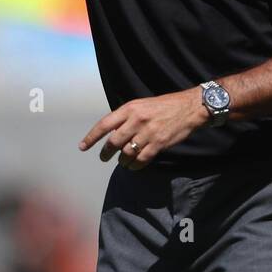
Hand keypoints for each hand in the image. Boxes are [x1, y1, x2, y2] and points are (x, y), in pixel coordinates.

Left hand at [79, 88, 209, 169]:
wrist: (188, 108)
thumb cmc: (162, 106)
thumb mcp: (141, 105)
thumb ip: (125, 117)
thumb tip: (110, 133)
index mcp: (130, 108)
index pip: (104, 124)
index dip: (91, 137)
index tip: (82, 147)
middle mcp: (136, 120)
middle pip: (114, 142)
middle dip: (106, 153)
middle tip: (103, 158)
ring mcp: (148, 132)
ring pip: (126, 153)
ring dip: (122, 160)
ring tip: (122, 162)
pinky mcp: (158, 143)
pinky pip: (141, 160)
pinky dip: (135, 166)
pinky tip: (133, 166)